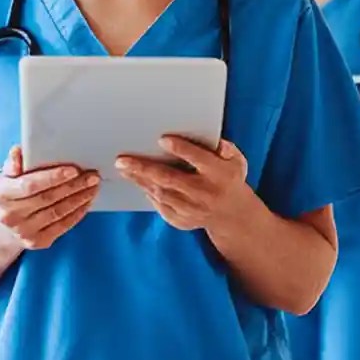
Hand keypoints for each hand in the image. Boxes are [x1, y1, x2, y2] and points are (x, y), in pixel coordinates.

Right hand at [0, 147, 99, 249]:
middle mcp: (10, 215)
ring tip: (93, 187)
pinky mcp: (37, 242)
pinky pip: (62, 226)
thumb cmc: (10, 194)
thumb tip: (19, 151)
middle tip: (92, 176)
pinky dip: (77, 213)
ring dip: (79, 198)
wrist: (2, 226)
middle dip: (74, 186)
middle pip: (48, 198)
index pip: (30, 185)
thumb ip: (13, 163)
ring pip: (58, 212)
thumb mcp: (5, 176)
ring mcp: (23, 231)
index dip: (53, 177)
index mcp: (1, 194)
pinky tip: (87, 202)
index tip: (74, 170)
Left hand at [115, 137, 252, 231]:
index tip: (162, 139)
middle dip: (144, 168)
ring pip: (161, 193)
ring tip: (123, 167)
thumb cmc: (229, 179)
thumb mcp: (236, 161)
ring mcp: (191, 209)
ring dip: (140, 180)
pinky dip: (147, 192)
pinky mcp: (181, 220)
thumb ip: (227, 149)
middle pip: (170, 179)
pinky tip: (136, 180)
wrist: (231, 215)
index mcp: (219, 174)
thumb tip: (217, 143)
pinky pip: (160, 205)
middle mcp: (204, 193)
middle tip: (122, 159)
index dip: (180, 149)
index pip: (197, 159)